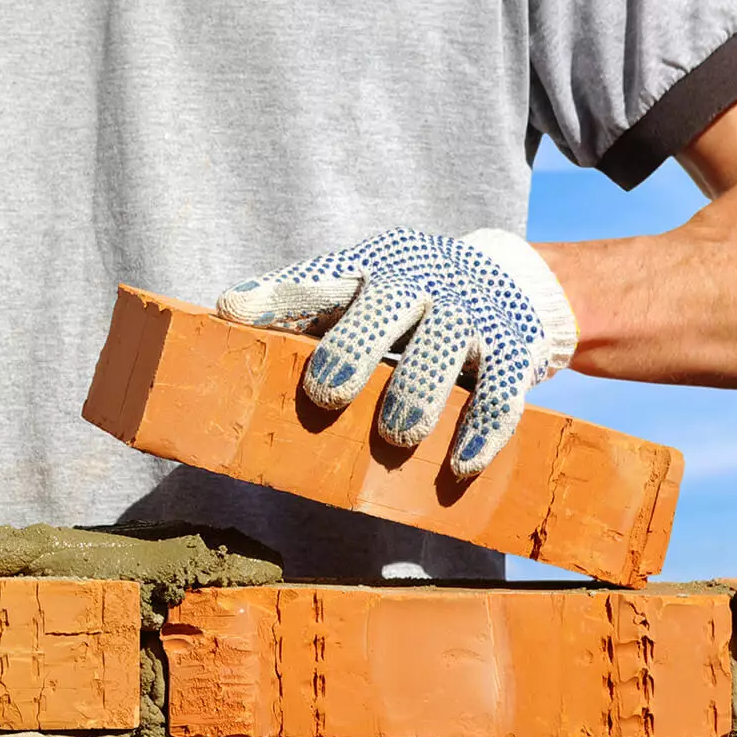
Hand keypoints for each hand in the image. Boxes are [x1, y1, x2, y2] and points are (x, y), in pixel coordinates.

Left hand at [216, 227, 577, 475]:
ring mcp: (468, 314)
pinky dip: (483, 429)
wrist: (514, 283)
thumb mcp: (358, 296)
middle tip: (326, 395)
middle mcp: (418, 283)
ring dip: (419, 393)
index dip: (274, 294)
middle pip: (385, 305)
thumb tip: (223, 334)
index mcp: (368, 270)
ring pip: (444, 345)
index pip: (316, 278)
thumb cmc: (405, 306)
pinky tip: (461, 466)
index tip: (232, 310)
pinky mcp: (513, 350)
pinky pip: (501, 389)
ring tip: (398, 438)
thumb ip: (302, 316)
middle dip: (354, 348)